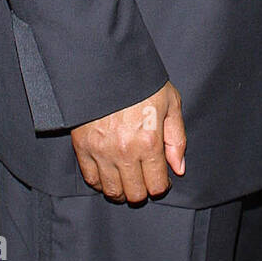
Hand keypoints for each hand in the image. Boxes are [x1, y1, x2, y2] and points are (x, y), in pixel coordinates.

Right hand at [70, 82, 185, 202]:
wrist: (107, 66)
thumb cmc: (142, 82)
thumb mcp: (171, 103)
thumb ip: (177, 139)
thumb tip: (178, 168)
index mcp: (149, 141)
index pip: (157, 185)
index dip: (162, 185)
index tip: (161, 179)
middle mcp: (125, 151)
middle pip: (135, 194)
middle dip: (143, 191)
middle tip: (144, 180)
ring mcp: (101, 151)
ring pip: (112, 191)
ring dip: (122, 191)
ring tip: (127, 181)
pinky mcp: (82, 147)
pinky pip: (91, 179)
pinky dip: (101, 182)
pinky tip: (109, 174)